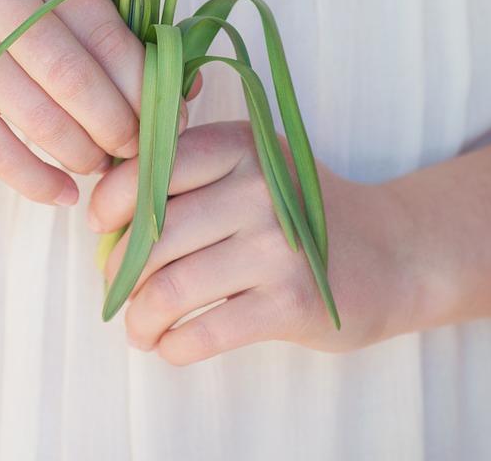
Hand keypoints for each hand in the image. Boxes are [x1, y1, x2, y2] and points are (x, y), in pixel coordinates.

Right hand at [0, 0, 200, 205]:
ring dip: (82, 156)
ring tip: (98, 168)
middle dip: (120, 129)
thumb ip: (107, 28)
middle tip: (136, 154)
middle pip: (79, 79)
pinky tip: (61, 193)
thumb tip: (188, 87)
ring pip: (41, 117)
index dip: (149, 86)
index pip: (112, 33)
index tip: (170, 118)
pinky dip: (36, 179)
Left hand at [87, 119, 417, 364]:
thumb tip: (103, 213)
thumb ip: (190, 175)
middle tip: (116, 289)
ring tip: (139, 329)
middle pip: (154, 235)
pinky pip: (206, 331)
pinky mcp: (291, 301)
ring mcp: (276, 246)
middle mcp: (258, 188)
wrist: (390, 251)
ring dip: (140, 318)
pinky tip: (171, 345)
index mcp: (240, 144)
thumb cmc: (299, 211)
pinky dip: (174, 346)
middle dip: (120, 272)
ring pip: (172, 288)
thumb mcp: (253, 166)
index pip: (153, 168)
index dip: (111, 202)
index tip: (100, 227)